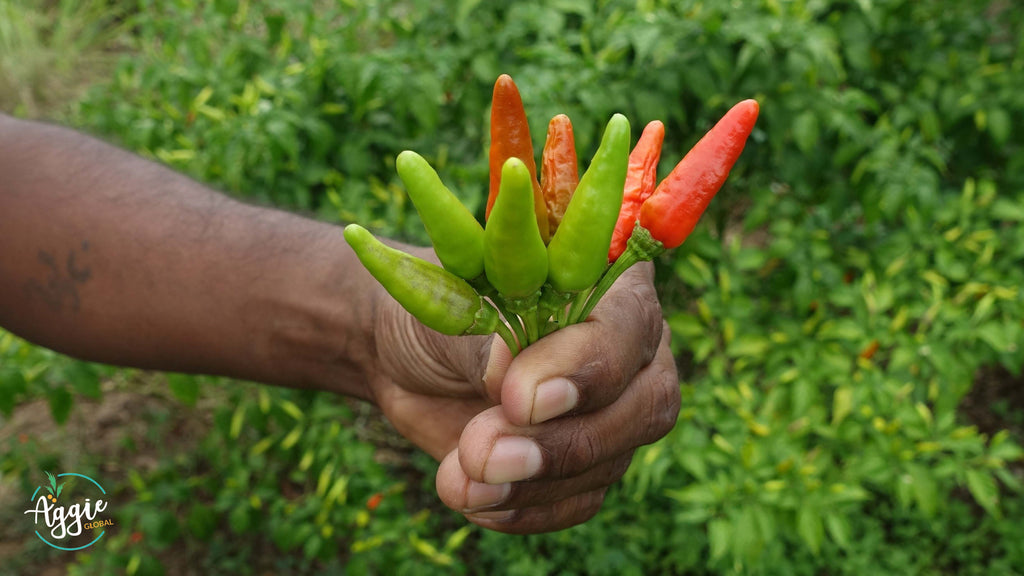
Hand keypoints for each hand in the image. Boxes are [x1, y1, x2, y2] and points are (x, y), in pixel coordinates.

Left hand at [365, 258, 679, 533]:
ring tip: (459, 480)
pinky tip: (474, 498)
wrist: (405, 360)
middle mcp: (632, 347)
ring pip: (609, 460)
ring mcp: (617, 410)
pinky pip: (581, 499)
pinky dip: (526, 507)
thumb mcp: (447, 310)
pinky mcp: (590, 462)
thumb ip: (484, 337)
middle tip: (482, 453)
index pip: (627, 327)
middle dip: (561, 440)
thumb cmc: (435, 314)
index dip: (583, 367)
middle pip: (644, 405)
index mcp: (610, 283)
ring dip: (532, 482)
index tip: (519, 399)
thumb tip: (505, 373)